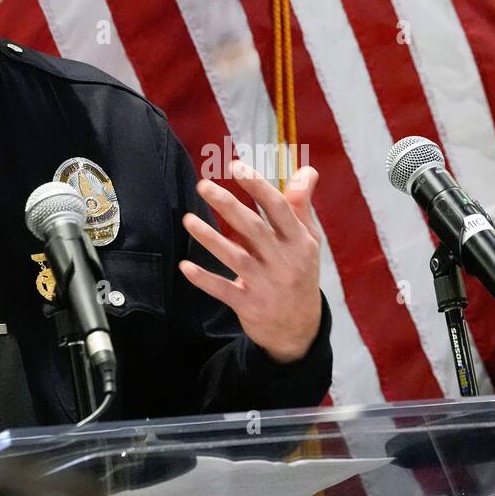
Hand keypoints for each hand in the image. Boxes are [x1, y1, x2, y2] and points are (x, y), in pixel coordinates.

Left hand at [179, 160, 322, 362]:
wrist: (300, 329)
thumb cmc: (300, 273)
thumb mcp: (309, 241)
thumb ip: (301, 206)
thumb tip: (307, 171)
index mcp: (299, 242)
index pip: (279, 208)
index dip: (257, 186)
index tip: (236, 166)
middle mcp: (284, 261)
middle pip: (253, 229)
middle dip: (227, 205)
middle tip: (203, 185)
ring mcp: (266, 285)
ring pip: (235, 258)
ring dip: (210, 238)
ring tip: (188, 220)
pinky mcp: (249, 305)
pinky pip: (223, 290)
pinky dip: (204, 279)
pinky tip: (185, 266)